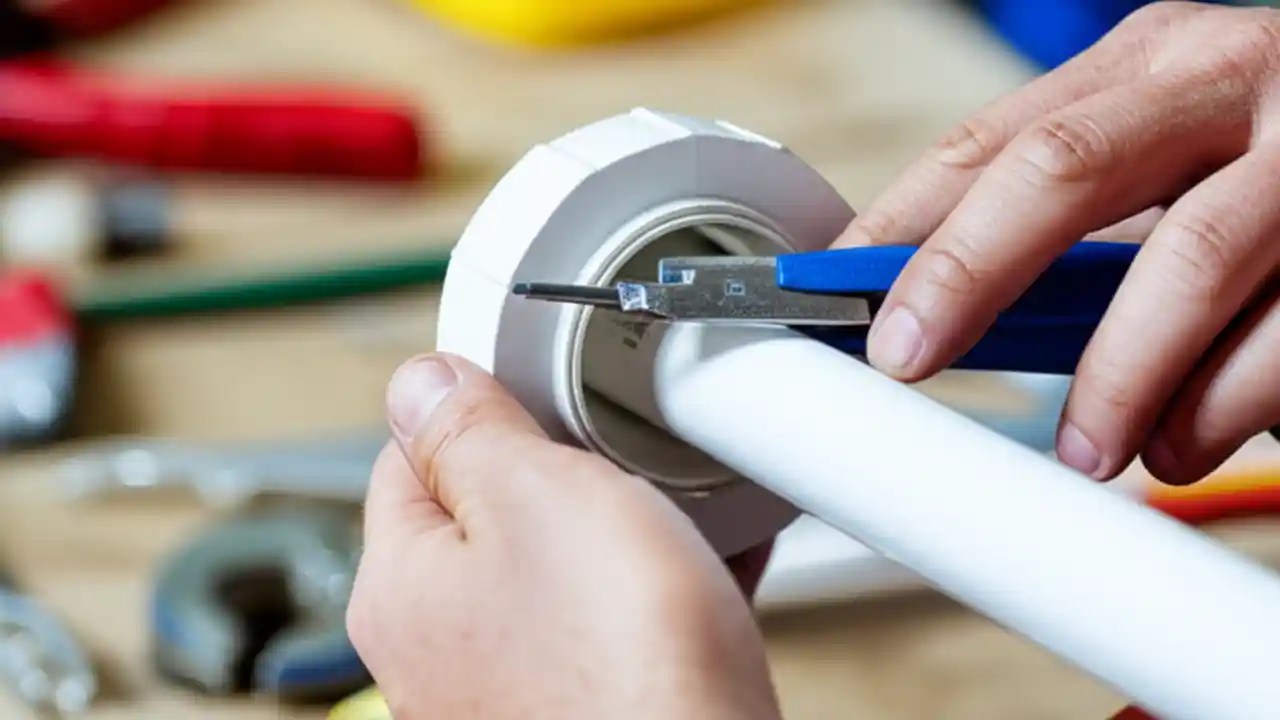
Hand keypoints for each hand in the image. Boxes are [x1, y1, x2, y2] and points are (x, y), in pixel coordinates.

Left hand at [346, 353, 779, 719]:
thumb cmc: (620, 671)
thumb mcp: (535, 496)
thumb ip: (466, 429)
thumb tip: (419, 382)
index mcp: (400, 585)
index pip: (408, 453)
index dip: (481, 407)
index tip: (539, 389)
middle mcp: (439, 647)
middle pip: (492, 511)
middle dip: (563, 470)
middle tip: (617, 454)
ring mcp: (512, 684)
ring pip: (563, 564)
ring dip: (621, 526)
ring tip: (679, 508)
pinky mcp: (584, 706)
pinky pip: (612, 619)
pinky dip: (658, 584)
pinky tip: (712, 561)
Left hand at [838, 2, 1279, 483]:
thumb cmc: (1272, 156)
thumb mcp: (1164, 151)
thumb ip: (1069, 218)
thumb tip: (937, 312)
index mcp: (1143, 64)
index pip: (984, 141)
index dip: (898, 223)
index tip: (831, 292)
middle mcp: (1220, 81)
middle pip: (1060, 170)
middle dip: (965, 271)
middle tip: (908, 359)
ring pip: (1190, 259)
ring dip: (1119, 372)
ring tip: (1088, 450)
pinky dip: (1226, 402)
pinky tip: (1188, 438)